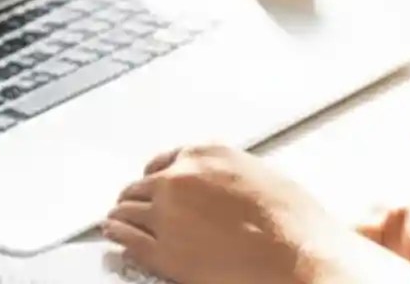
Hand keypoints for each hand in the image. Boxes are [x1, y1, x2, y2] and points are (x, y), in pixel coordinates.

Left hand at [103, 144, 349, 283]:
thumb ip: (229, 175)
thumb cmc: (292, 221)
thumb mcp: (261, 176)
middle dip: (136, 195)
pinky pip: (128, 241)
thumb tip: (221, 187)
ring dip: (120, 215)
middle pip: (141, 185)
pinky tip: (114, 237)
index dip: (156, 174)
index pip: (165, 159)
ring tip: (114, 220)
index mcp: (206, 154)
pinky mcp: (163, 252)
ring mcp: (167, 215)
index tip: (153, 180)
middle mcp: (180, 178)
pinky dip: (118, 238)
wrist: (295, 255)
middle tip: (131, 203)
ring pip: (127, 211)